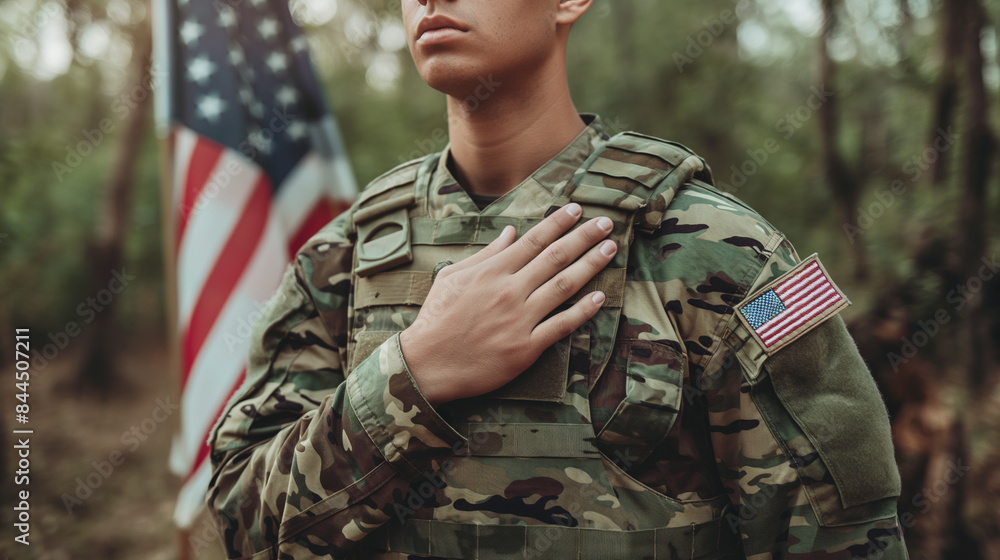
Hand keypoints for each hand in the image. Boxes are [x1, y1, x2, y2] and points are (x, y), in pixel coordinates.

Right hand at [399, 203, 616, 404]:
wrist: (428, 365)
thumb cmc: (437, 319)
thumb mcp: (452, 277)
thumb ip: (485, 254)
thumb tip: (511, 232)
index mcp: (492, 272)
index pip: (533, 240)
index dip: (559, 223)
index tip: (578, 210)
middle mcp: (510, 291)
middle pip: (555, 257)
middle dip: (584, 237)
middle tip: (606, 224)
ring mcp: (519, 319)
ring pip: (564, 286)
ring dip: (591, 265)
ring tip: (610, 249)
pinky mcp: (525, 347)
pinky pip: (561, 325)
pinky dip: (583, 311)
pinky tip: (600, 297)